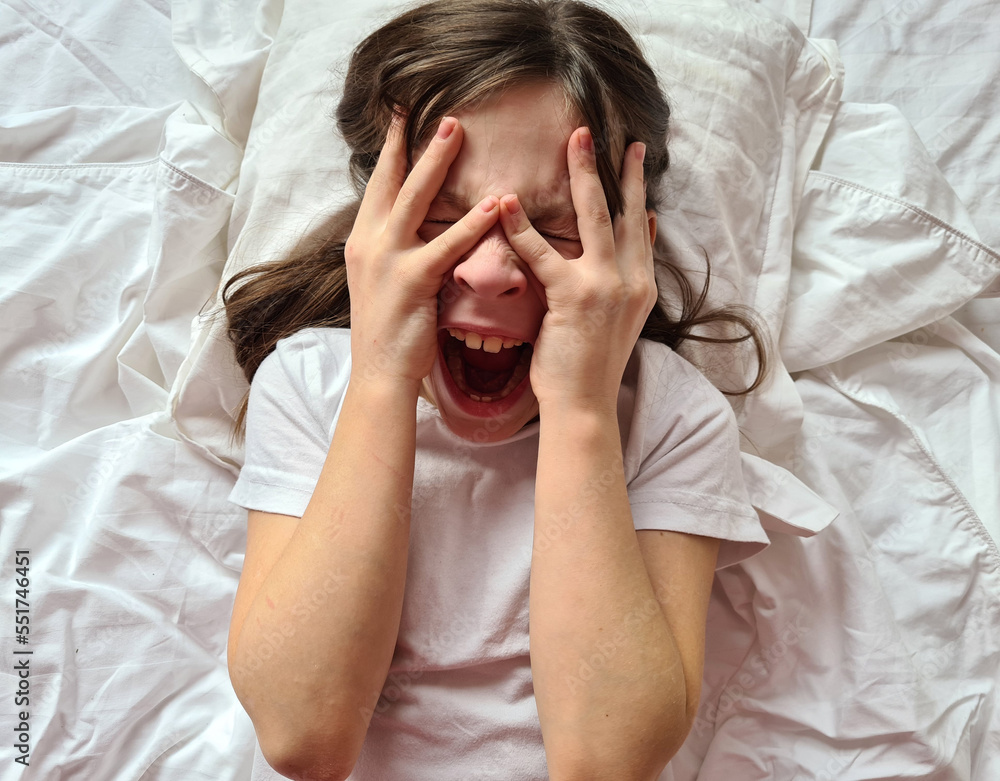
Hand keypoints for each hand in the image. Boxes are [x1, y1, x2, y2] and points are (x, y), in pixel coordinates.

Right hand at [344, 115, 500, 388]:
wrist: (378, 373)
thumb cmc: (387, 331)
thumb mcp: (382, 281)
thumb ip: (394, 249)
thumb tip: (414, 226)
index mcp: (362, 241)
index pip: (379, 185)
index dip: (392, 150)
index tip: (404, 117)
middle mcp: (368, 243)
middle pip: (391, 180)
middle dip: (413, 142)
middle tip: (438, 110)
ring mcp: (386, 259)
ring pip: (412, 199)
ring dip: (435, 161)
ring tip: (458, 131)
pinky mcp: (410, 280)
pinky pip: (444, 245)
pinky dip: (470, 224)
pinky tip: (493, 206)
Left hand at [498, 128, 656, 410]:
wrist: (584, 405)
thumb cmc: (592, 365)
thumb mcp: (621, 318)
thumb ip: (628, 277)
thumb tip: (643, 234)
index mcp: (641, 286)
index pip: (641, 228)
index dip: (636, 190)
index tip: (633, 157)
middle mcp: (631, 281)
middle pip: (625, 211)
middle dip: (618, 168)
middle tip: (608, 132)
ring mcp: (606, 287)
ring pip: (595, 217)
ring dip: (584, 174)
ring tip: (574, 139)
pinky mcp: (573, 298)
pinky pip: (543, 254)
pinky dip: (522, 227)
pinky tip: (506, 202)